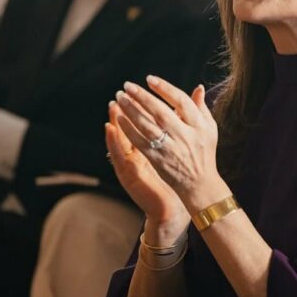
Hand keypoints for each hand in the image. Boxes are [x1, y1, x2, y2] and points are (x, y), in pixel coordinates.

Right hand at [105, 101, 188, 229]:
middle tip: (118, 95)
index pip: (141, 124)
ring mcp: (132, 164)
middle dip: (124, 111)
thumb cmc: (177, 176)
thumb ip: (177, 129)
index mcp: (149, 147)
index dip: (137, 108)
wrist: (176, 205)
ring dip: (115, 122)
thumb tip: (186, 104)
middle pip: (129, 129)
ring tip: (111, 107)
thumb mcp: (177, 149)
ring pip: (120, 139)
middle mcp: (138, 154)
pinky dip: (113, 142)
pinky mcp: (128, 175)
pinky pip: (118, 156)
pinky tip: (109, 129)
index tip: (134, 91)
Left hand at [115, 76, 225, 212]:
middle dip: (142, 97)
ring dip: (131, 110)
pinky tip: (119, 119)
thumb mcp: (209, 129)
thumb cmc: (204, 152)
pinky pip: (140, 142)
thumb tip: (198, 87)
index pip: (181, 101)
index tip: (149, 79)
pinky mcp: (158, 159)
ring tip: (120, 97)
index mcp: (199, 125)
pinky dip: (129, 129)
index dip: (164, 88)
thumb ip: (201, 107)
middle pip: (160, 112)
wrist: (199, 183)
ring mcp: (170, 148)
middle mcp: (185, 135)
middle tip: (127, 85)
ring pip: (147, 125)